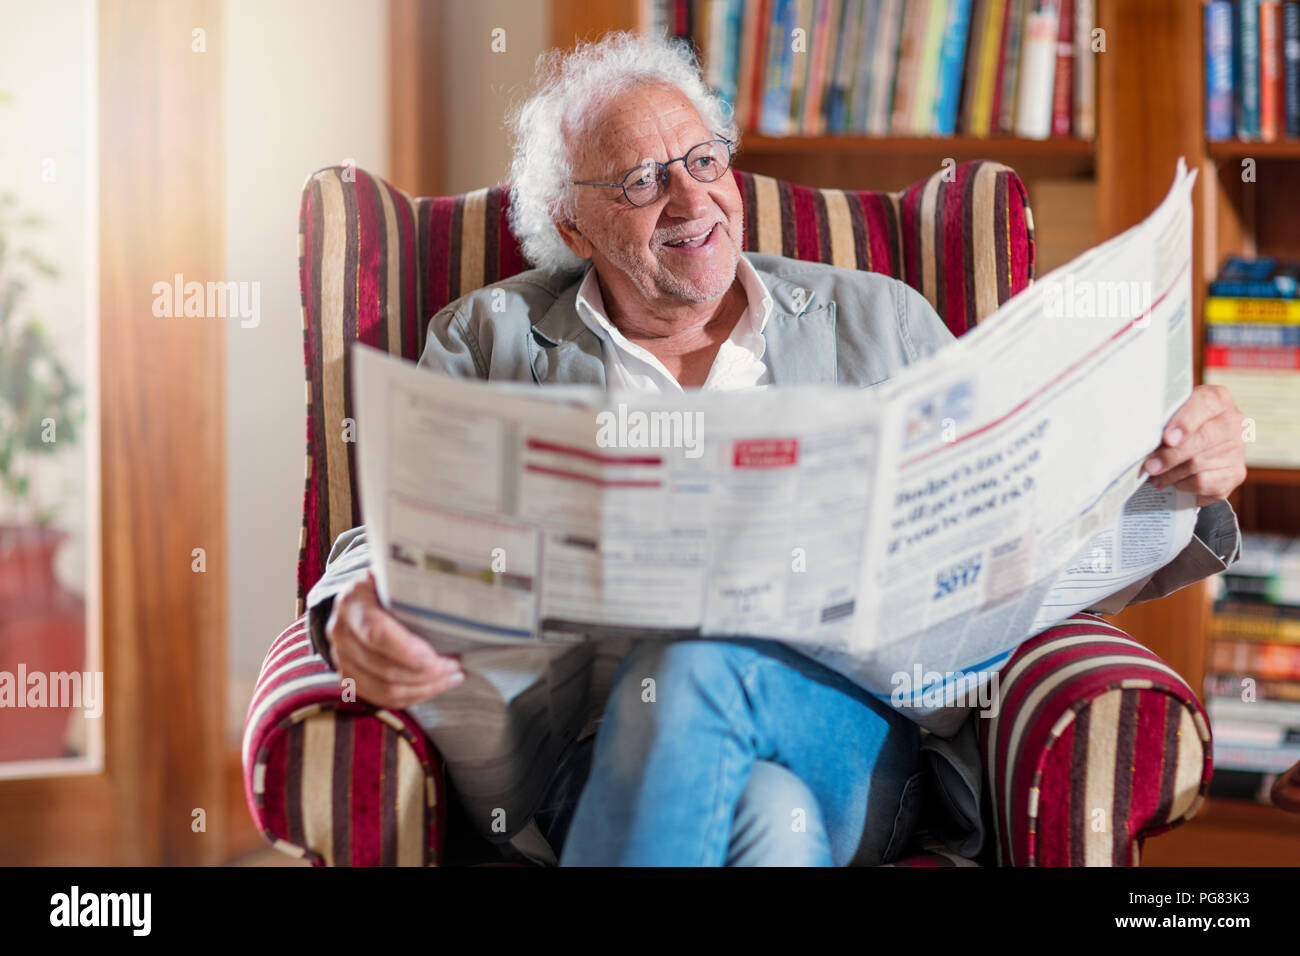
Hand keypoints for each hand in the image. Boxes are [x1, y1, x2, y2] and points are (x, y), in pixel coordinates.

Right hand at [325, 571, 464, 708]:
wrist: (361, 595)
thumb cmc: (389, 584)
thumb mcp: (396, 575)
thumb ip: (415, 584)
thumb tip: (455, 595)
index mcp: (353, 600)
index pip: (377, 633)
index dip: (407, 651)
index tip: (436, 658)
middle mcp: (340, 631)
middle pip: (384, 667)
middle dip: (426, 673)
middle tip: (456, 665)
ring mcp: (341, 657)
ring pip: (385, 689)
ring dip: (424, 688)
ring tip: (452, 676)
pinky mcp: (349, 677)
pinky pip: (382, 698)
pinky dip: (413, 696)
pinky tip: (436, 686)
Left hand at [1143, 384, 1247, 505]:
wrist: (1197, 450)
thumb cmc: (1177, 428)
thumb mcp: (1170, 416)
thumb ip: (1162, 421)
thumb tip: (1142, 439)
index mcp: (1218, 399)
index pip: (1206, 403)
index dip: (1185, 421)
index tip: (1167, 438)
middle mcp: (1233, 421)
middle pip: (1203, 438)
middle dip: (1171, 455)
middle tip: (1149, 466)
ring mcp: (1237, 448)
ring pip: (1198, 464)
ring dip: (1170, 473)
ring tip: (1153, 475)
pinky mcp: (1236, 474)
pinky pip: (1204, 483)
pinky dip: (1183, 485)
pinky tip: (1173, 482)